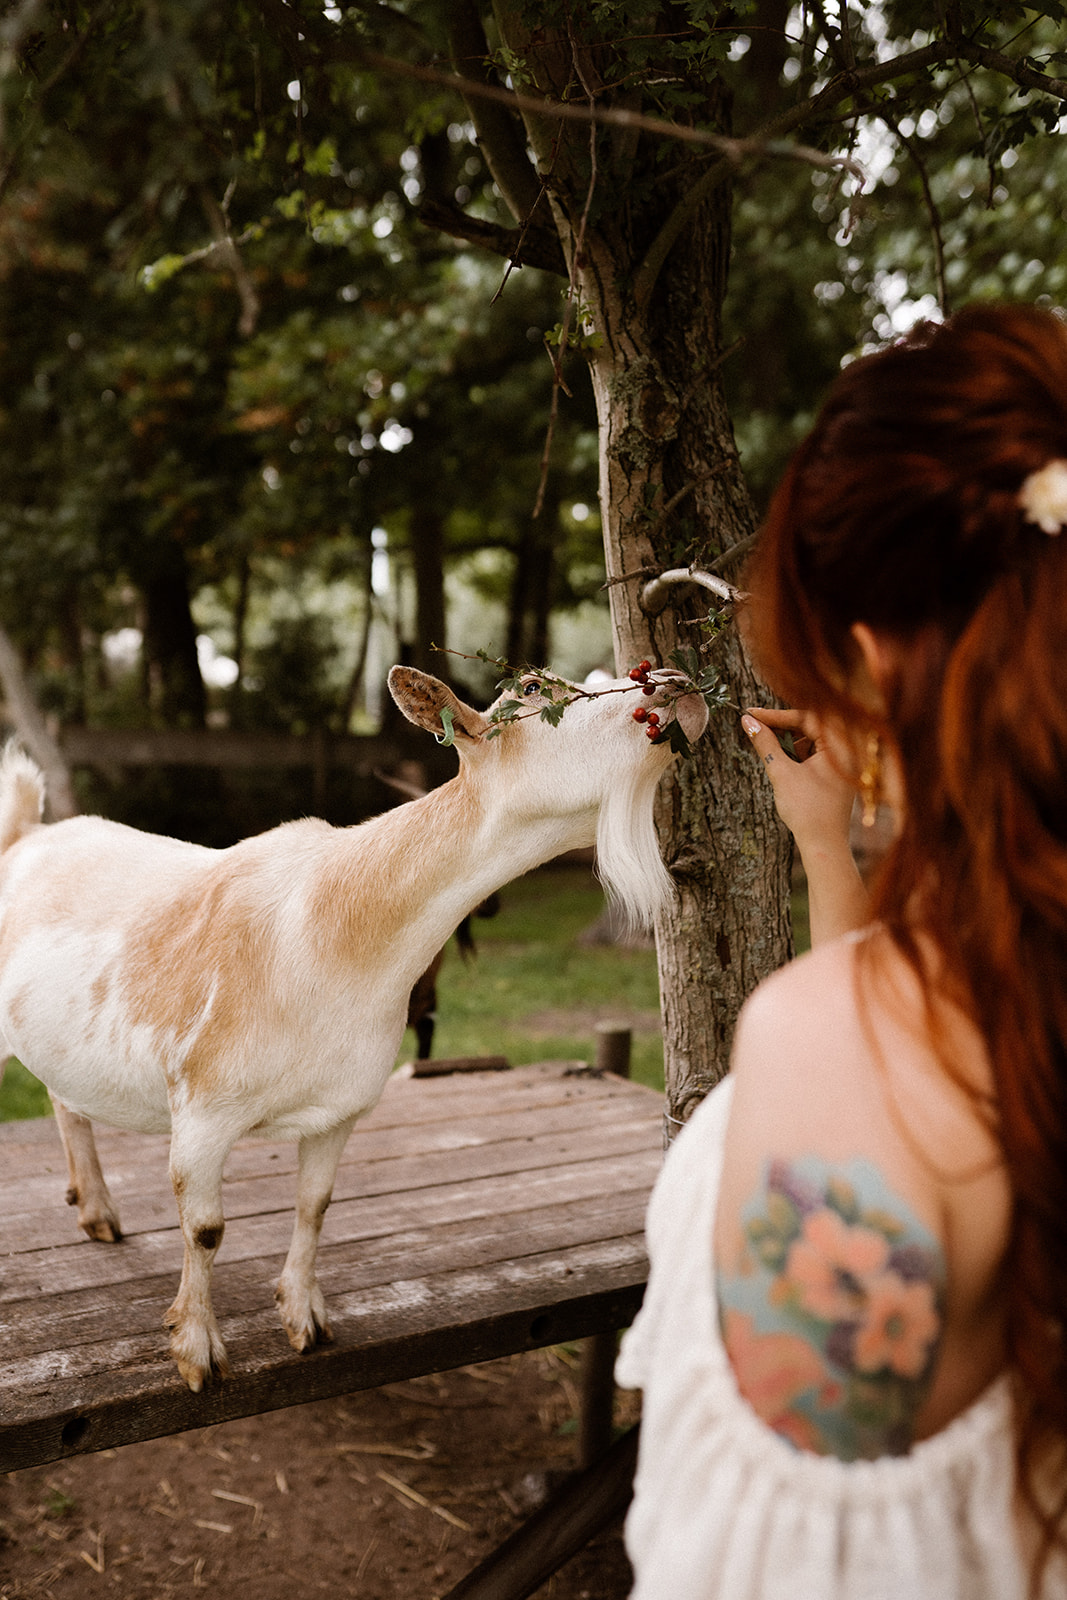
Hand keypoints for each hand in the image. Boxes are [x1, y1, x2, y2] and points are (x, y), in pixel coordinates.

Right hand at [741, 706, 855, 855]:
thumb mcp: (781, 773)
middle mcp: (847, 750)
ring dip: (789, 741)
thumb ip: (765, 744)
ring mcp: (843, 762)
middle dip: (782, 726)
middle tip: (755, 726)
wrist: (824, 845)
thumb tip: (747, 722)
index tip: (750, 715)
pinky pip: (816, 753)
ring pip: (812, 739)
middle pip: (810, 725)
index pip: (806, 717)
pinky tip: (783, 762)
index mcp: (841, 746)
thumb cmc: (807, 810)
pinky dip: (798, 753)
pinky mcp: (837, 774)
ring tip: (768, 747)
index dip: (776, 715)